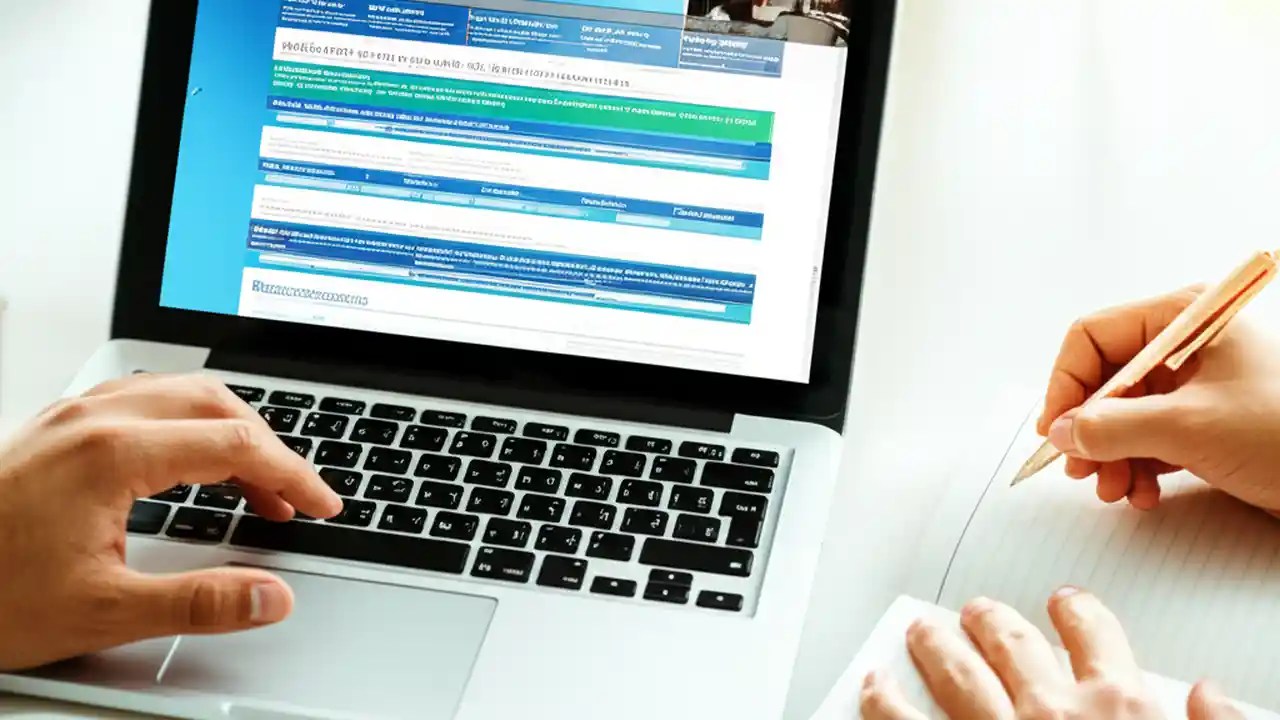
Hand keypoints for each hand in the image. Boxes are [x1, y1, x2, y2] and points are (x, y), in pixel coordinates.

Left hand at [0, 373, 343, 671]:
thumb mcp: (103, 612)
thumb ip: (201, 601)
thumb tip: (270, 596)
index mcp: (112, 453)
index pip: (236, 445)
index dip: (294, 475)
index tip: (321, 505)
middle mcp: (94, 419)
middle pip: (216, 404)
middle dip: (270, 448)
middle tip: (295, 497)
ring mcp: (73, 416)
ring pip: (181, 392)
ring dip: (230, 430)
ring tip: (255, 481)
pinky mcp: (58, 426)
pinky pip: (145, 399)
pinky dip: (189, 423)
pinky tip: (192, 457)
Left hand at [859, 588, 1243, 719]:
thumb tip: (1208, 696)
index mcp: (1119, 708)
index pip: (1094, 634)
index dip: (1076, 612)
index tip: (1065, 604)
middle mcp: (1051, 711)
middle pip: (1011, 641)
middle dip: (991, 620)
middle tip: (976, 612)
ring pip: (954, 669)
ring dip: (935, 643)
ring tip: (922, 631)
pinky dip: (883, 698)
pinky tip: (875, 685)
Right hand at [1037, 286, 1279, 512]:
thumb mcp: (1190, 427)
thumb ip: (1113, 428)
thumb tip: (1062, 434)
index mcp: (1186, 317)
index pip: (1094, 337)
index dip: (1066, 384)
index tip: (1056, 431)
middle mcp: (1188, 343)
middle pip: (1106, 379)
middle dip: (1090, 430)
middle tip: (1082, 471)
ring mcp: (1199, 384)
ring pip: (1124, 414)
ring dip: (1111, 456)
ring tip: (1115, 490)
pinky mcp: (1209, 421)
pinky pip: (1151, 437)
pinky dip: (1138, 466)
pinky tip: (1143, 493)